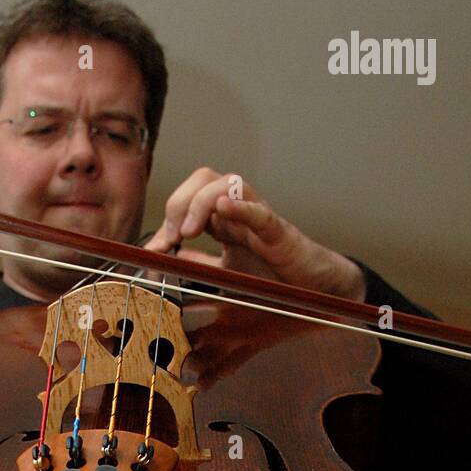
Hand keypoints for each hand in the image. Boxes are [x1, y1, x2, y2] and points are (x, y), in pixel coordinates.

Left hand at [144, 167, 365, 300]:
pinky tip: (224, 208)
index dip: (168, 219)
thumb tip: (171, 261)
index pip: (189, 200)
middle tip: (172, 236)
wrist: (315, 291)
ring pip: (228, 184)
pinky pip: (260, 212)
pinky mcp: (279, 233)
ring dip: (202, 203)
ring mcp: (259, 219)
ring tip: (189, 231)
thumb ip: (201, 266)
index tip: (156, 249)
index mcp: (225, 222)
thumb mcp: (226, 275)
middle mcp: (239, 213)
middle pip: (204, 180)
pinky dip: (241, 208)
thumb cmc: (275, 278)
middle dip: (180, 203)